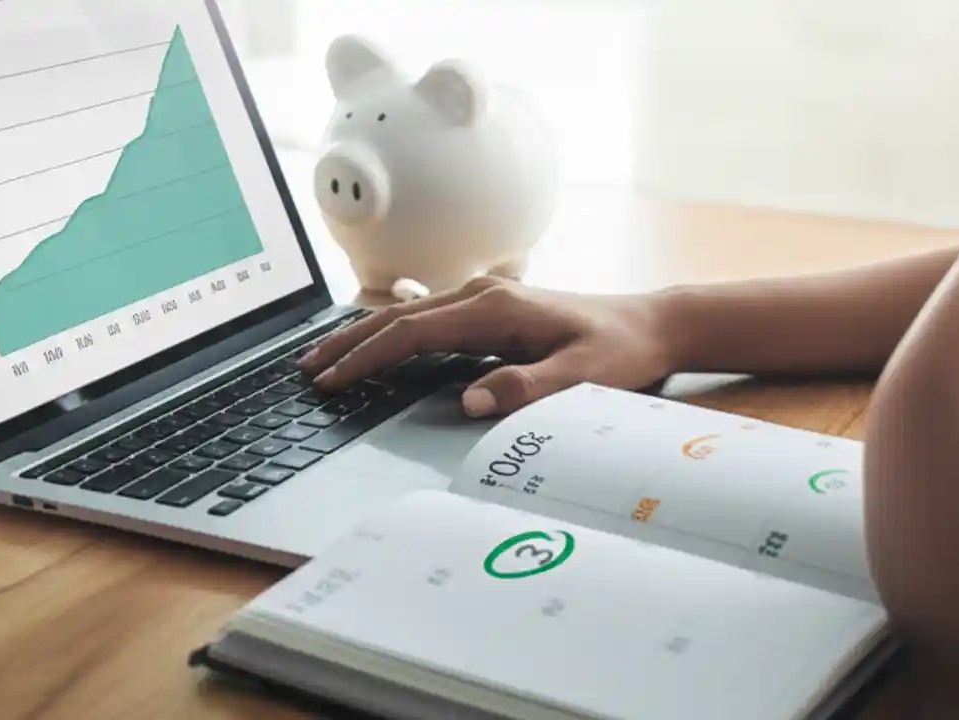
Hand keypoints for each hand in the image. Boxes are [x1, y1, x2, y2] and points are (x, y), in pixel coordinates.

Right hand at [299, 276, 678, 417]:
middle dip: (348, 343)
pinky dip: (390, 333)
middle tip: (306, 371)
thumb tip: (470, 400)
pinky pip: (424, 318)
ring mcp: (483, 298)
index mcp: (494, 309)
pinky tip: (375, 347)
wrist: (652, 324)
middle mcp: (481, 295)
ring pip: (406, 314)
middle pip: (396, 317)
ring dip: (363, 336)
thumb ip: (527, 388)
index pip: (411, 332)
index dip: (366, 357)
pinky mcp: (489, 309)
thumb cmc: (620, 351)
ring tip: (325, 359)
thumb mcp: (584, 377)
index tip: (333, 381)